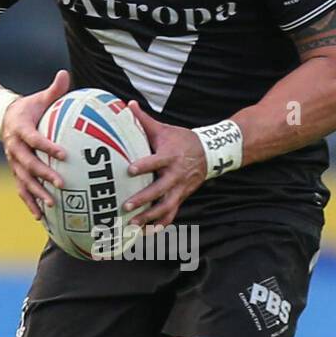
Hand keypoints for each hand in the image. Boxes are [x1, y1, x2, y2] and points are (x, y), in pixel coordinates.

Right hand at [2, 69, 69, 218]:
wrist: (1, 119)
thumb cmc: (28, 108)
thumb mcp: (38, 98)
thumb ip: (53, 90)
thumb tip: (64, 74)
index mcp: (21, 129)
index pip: (35, 139)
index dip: (47, 147)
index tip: (64, 154)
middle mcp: (14, 148)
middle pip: (28, 164)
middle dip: (44, 175)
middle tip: (62, 183)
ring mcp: (13, 162)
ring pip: (24, 181)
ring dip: (37, 194)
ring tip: (52, 205)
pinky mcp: (15, 172)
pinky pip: (22, 189)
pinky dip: (30, 202)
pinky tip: (41, 216)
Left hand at [123, 100, 206, 229]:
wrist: (210, 154)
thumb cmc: (182, 140)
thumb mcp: (165, 129)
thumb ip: (144, 120)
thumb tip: (127, 103)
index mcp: (170, 156)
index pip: (156, 161)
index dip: (144, 165)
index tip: (130, 170)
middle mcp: (176, 175)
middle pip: (160, 189)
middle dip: (143, 199)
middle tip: (126, 206)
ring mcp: (180, 189)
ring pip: (166, 206)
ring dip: (150, 217)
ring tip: (133, 224)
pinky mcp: (182, 197)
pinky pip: (172, 214)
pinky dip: (161, 224)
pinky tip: (147, 232)